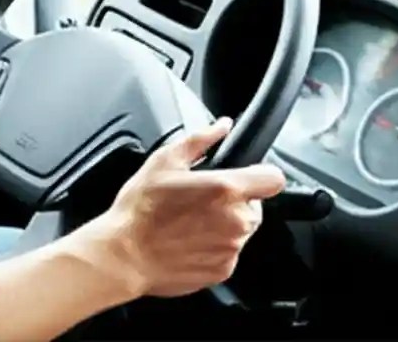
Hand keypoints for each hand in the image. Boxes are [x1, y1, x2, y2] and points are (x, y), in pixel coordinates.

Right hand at [95, 117, 286, 297]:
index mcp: (226, 189)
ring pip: (241, 230)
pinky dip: (214, 247)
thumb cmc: (140, 209)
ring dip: (224, 225)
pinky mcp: (223, 270)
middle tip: (201, 201)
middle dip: (235, 201)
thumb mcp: (164, 161)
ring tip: (189, 223)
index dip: (260, 174)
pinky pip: (228, 253)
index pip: (273, 178)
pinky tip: (187, 241)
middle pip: (255, 206)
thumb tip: (221, 127)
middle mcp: (235, 221)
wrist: (124, 255)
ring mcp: (231, 249)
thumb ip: (200, 139)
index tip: (245, 177)